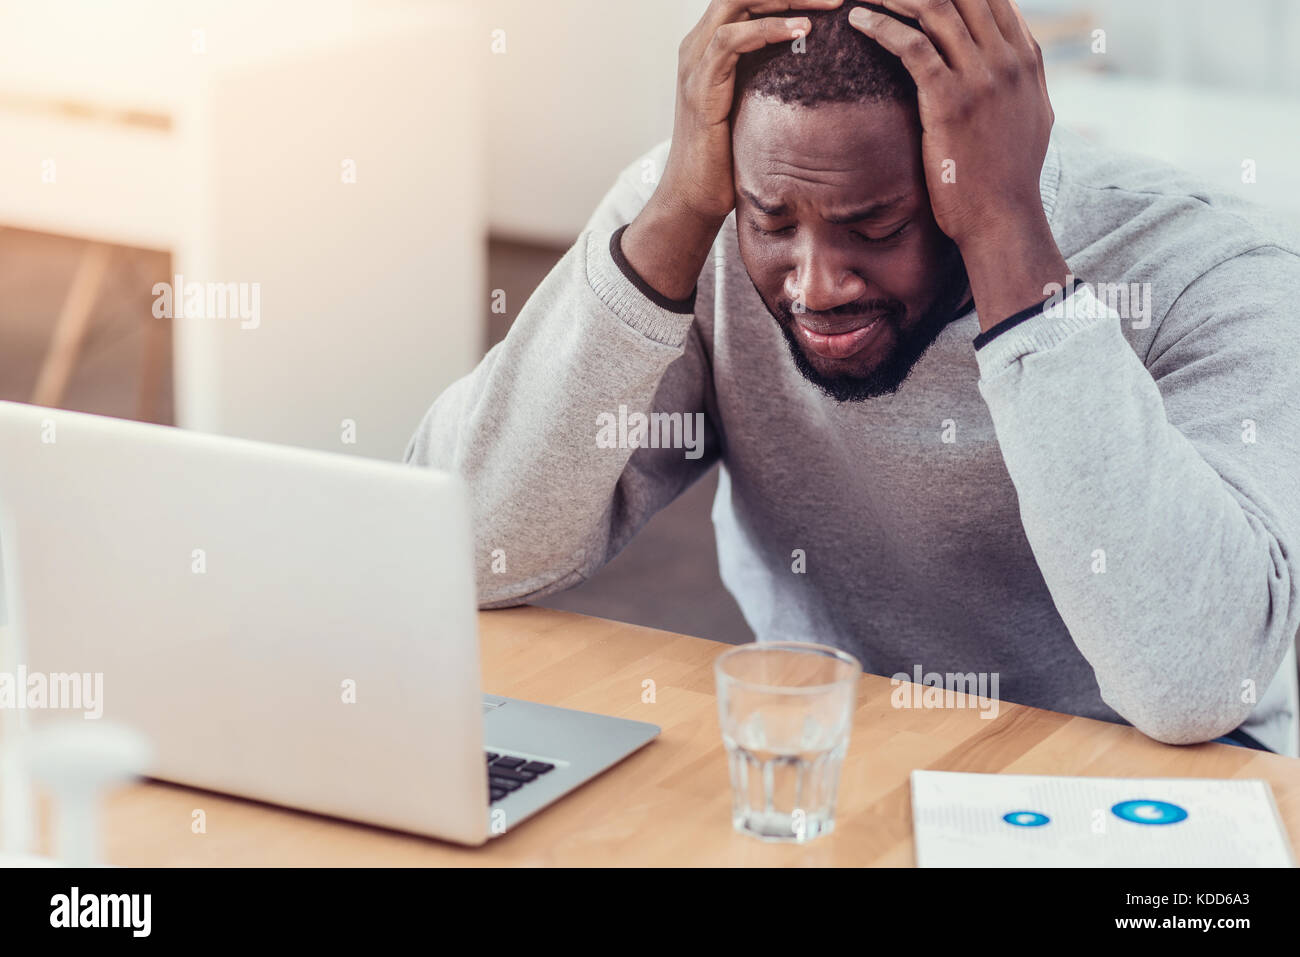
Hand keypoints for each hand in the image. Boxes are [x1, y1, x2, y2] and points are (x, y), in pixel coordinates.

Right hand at [624, 0, 843, 301]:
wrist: (695, 196)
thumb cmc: (729, 155)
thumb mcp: (756, 103)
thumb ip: (773, 73)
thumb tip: (820, 63)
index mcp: (712, 44)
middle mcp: (698, 44)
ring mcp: (695, 63)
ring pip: (737, 2)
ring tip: (830, 3)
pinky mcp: (699, 85)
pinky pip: (730, 41)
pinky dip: (768, 29)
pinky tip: (802, 30)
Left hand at [849, 0, 1052, 246]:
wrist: (1001, 218)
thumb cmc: (1008, 177)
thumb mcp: (1031, 116)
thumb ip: (1022, 79)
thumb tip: (1015, 56)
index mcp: (1026, 59)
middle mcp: (1008, 60)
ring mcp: (981, 78)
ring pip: (936, 7)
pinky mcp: (949, 101)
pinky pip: (911, 46)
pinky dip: (880, 26)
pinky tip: (857, 21)